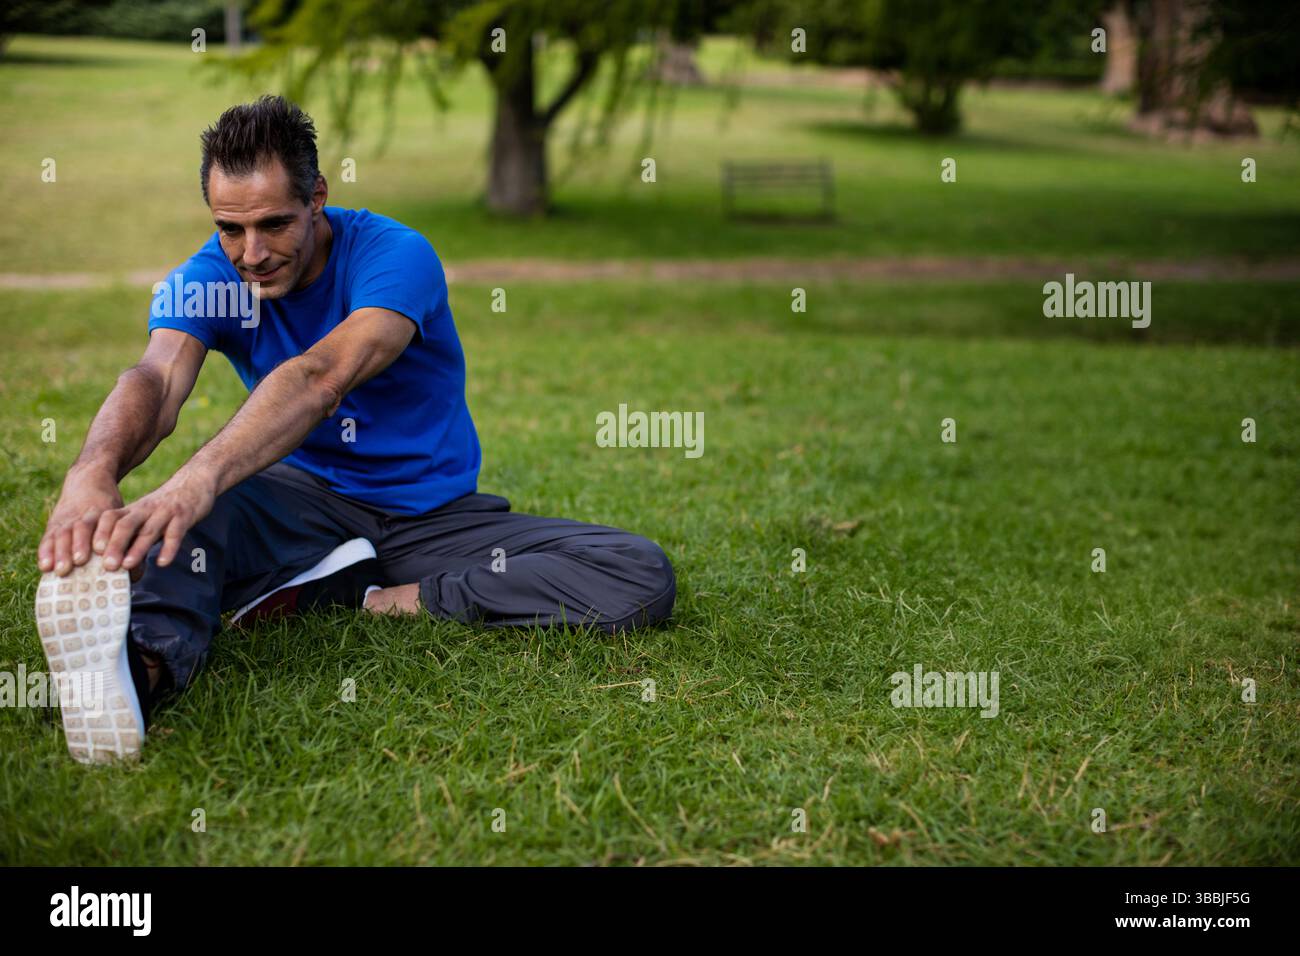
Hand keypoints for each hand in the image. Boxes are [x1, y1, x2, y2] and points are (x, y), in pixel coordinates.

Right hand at [38, 465, 123, 575]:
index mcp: (105, 512)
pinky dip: (45, 552)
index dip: (103, 537)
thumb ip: (128, 540)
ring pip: (63, 533)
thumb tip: (135, 571)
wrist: (88, 481)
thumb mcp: (122, 517)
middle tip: (80, 561)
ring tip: (62, 570)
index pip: (105, 523)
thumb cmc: (111, 510)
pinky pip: (48, 538)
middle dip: (80, 545)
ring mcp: (67, 519)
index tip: (103, 551)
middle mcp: (84, 515)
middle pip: (82, 528)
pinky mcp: (54, 525)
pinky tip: (45, 567)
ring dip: (61, 552)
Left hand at [93, 468, 216, 573]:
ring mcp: (165, 512)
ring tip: (127, 565)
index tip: (88, 554)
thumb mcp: (145, 516)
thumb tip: (115, 564)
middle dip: (114, 544)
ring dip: (137, 548)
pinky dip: (169, 548)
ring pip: (149, 529)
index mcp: (133, 510)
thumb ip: (132, 536)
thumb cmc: (166, 507)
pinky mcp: (185, 516)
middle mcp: (146, 510)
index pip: (110, 519)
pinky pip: (176, 532)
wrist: (194, 481)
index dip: (99, 534)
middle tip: (106, 566)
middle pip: (126, 525)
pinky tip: (163, 563)